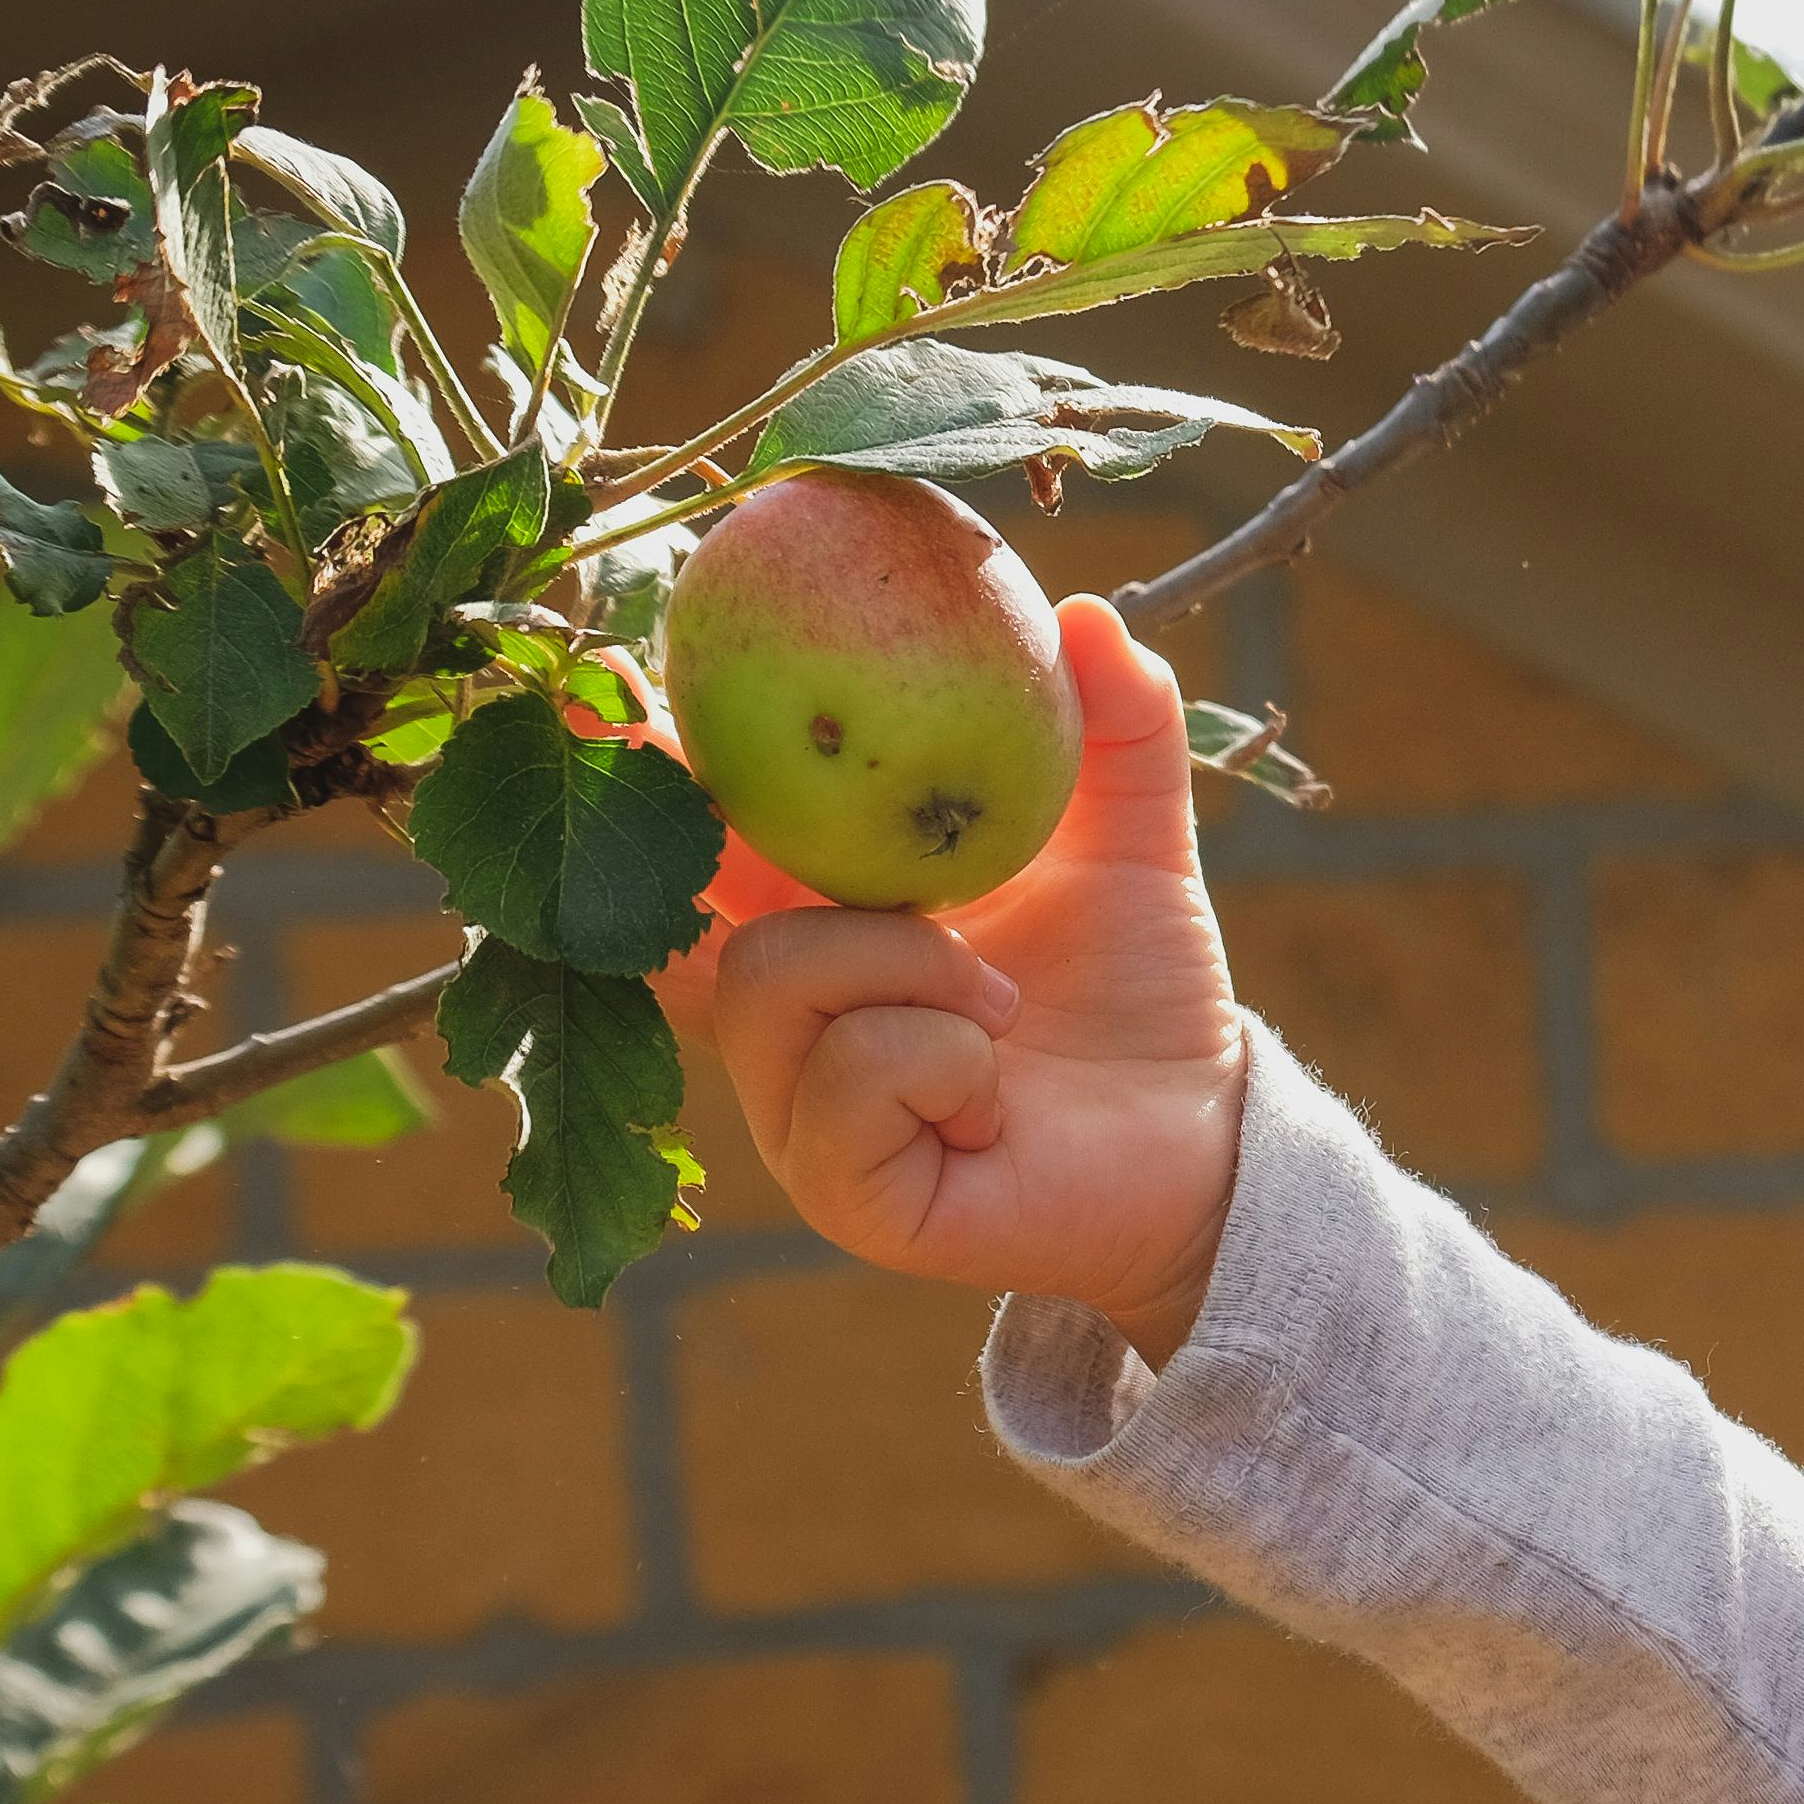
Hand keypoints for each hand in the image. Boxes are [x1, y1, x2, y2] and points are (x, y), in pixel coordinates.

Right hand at [667, 594, 1246, 1363]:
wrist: (1198, 1134)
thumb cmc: (1138, 991)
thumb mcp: (1129, 840)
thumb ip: (1116, 731)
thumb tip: (1085, 613)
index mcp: (828, 922)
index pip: (708, 839)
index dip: (642, 762)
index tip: (605, 668)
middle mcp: (788, 1017)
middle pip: (677, 907)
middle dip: (669, 824)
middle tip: (657, 733)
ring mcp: (797, 1110)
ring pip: (768, 976)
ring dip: (903, 962)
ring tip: (997, 999)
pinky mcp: (838, 1190)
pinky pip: (846, 1075)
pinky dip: (938, 1053)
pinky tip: (990, 1086)